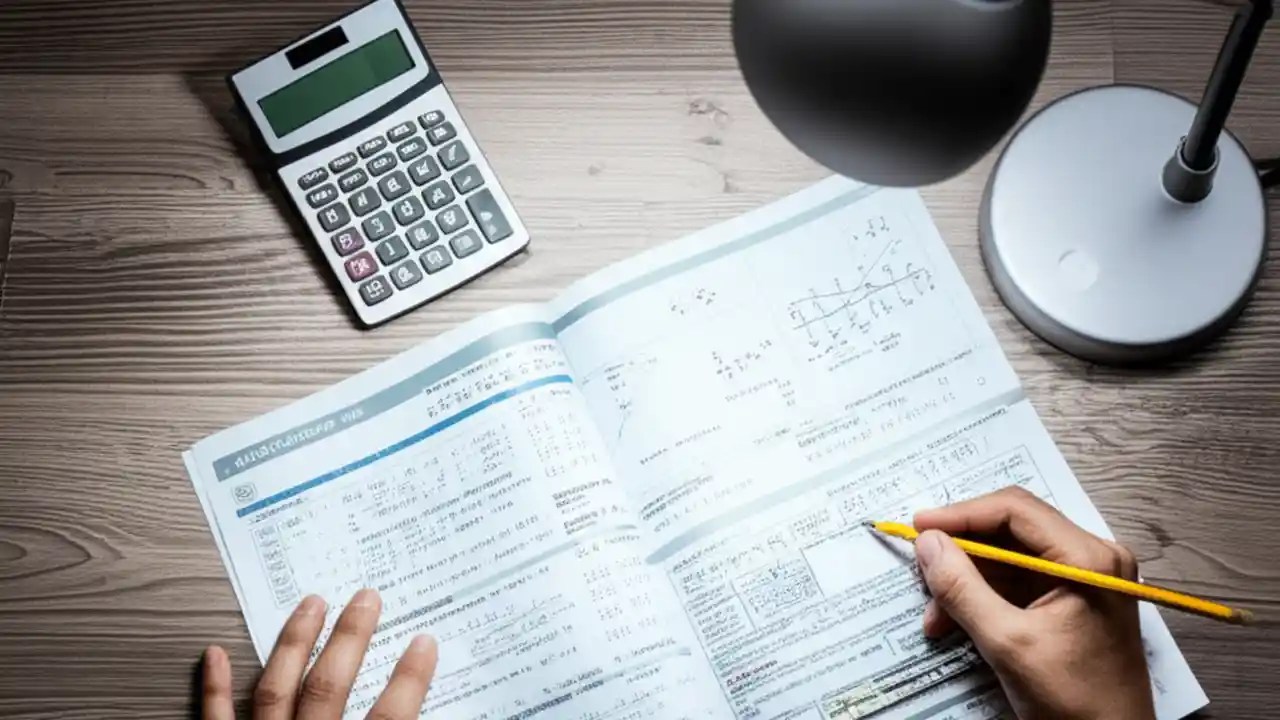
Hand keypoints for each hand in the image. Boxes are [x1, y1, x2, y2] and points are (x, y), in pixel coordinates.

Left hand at [201, 589, 437, 718]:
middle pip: (329, 688)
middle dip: (351, 639)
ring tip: (312, 604)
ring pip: (276, 691)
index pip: (389, 719)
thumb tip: (444, 713)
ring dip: (295, 643)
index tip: (425, 643)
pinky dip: (214, 689)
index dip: (410, 680)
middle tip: (367, 598)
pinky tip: (214, 654)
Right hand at [912, 487, 1154, 719]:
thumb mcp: (1007, 644)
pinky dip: (985, 597)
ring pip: (1010, 558)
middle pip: (1012, 530)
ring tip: (935, 614)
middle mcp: (1092, 557)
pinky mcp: (1074, 600)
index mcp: (1089, 558)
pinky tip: (955, 621)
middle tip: (922, 567)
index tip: (919, 527)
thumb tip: (927, 543)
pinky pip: (1019, 582)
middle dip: (962, 551)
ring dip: (968, 580)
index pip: (1016, 511)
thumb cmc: (1074, 701)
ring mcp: (1085, 578)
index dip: (961, 514)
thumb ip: (962, 589)